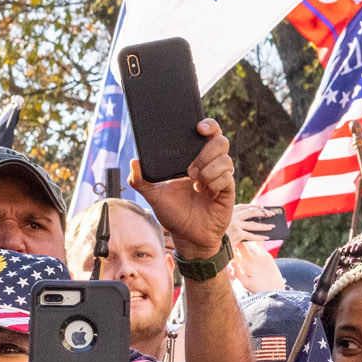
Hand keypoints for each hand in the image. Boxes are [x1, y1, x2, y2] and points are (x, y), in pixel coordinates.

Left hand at [136, 120, 233, 255]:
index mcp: (195, 159)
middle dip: (205, 153)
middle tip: (190, 170)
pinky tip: (207, 194)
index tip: (199, 127)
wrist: (188, 236)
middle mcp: (210, 164)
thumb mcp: (153, 195)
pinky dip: (214, 184)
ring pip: (225, 159)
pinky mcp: (228, 190)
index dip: (209, 125)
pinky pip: (227, 178)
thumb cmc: (174, 213)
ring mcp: (221, 177)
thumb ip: (140, 179)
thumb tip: (134, 162)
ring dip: (208, 171)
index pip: (208, 133)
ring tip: (196, 185)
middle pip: (221, 141)